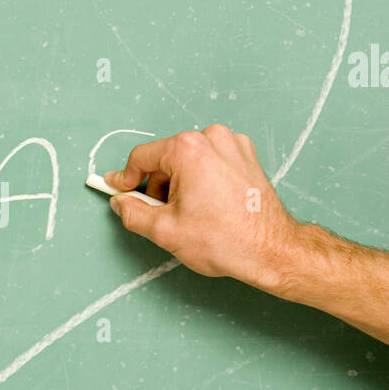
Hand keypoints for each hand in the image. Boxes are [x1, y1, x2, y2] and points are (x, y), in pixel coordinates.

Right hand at [103, 124, 299, 290]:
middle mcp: (212, 138)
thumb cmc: (226, 240)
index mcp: (188, 150)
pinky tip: (210, 206)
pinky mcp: (247, 156)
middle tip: (165, 216)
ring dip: (182, 184)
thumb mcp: (164, 231)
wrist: (271, 250)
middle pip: (166, 159)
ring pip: (189, 161)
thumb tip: (121, 202)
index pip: (142, 157)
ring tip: (192, 214)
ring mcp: (233, 145)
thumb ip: (132, 213)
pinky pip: (211, 162)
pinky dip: (203, 180)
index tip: (118, 188)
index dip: (125, 177)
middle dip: (159, 187)